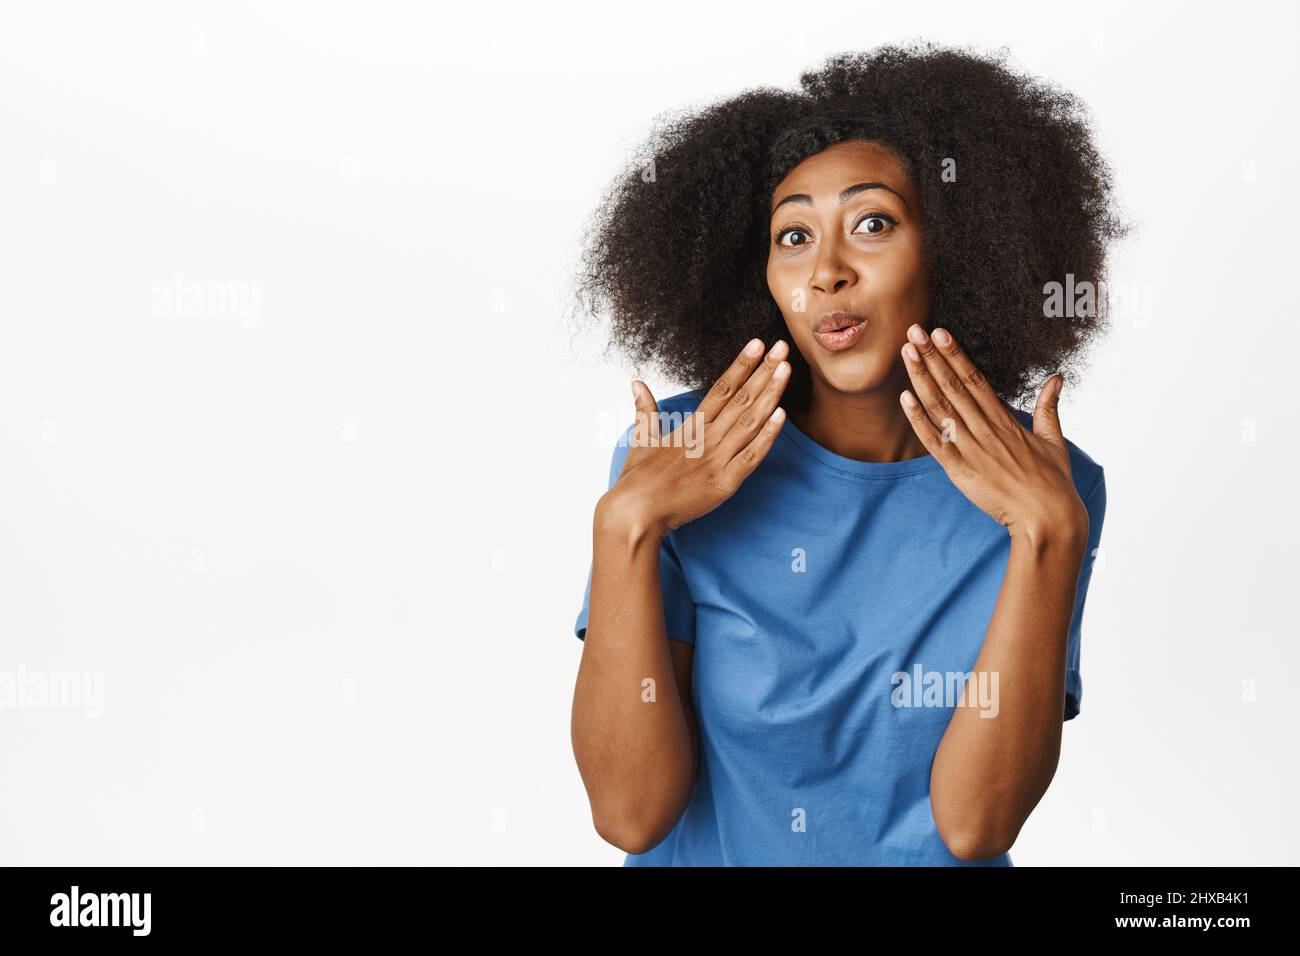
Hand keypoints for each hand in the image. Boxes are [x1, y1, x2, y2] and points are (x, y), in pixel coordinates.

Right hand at [600, 338, 790, 537]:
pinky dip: (767, 437)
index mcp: (691, 427)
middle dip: (764, 372)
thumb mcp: (641, 438)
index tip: (757, 344)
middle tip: (783, 347)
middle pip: (741, 398)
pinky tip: (781, 416)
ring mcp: (717, 459)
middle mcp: (707, 438)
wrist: (634, 512)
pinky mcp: (724, 483)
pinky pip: (750, 456)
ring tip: (785, 370)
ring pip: (750, 422)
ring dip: (770, 395)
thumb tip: (637, 383)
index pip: (721, 388)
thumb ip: (645, 409)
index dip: (741, 365)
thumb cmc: (637, 480)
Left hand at [898, 324, 1087, 541]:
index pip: (975, 379)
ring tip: (906, 352)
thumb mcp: (1054, 440)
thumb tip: (1056, 378)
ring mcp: (971, 448)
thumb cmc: (1052, 483)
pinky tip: (905, 399)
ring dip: (921, 378)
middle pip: (953, 385)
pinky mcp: (960, 470)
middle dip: (932, 356)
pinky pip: (935, 441)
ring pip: (941, 406)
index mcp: (1005, 420)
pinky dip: (918, 420)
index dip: (956, 354)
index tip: (940, 332)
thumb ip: (1050, 407)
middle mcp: (985, 429)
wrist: (1047, 518)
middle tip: (913, 330)